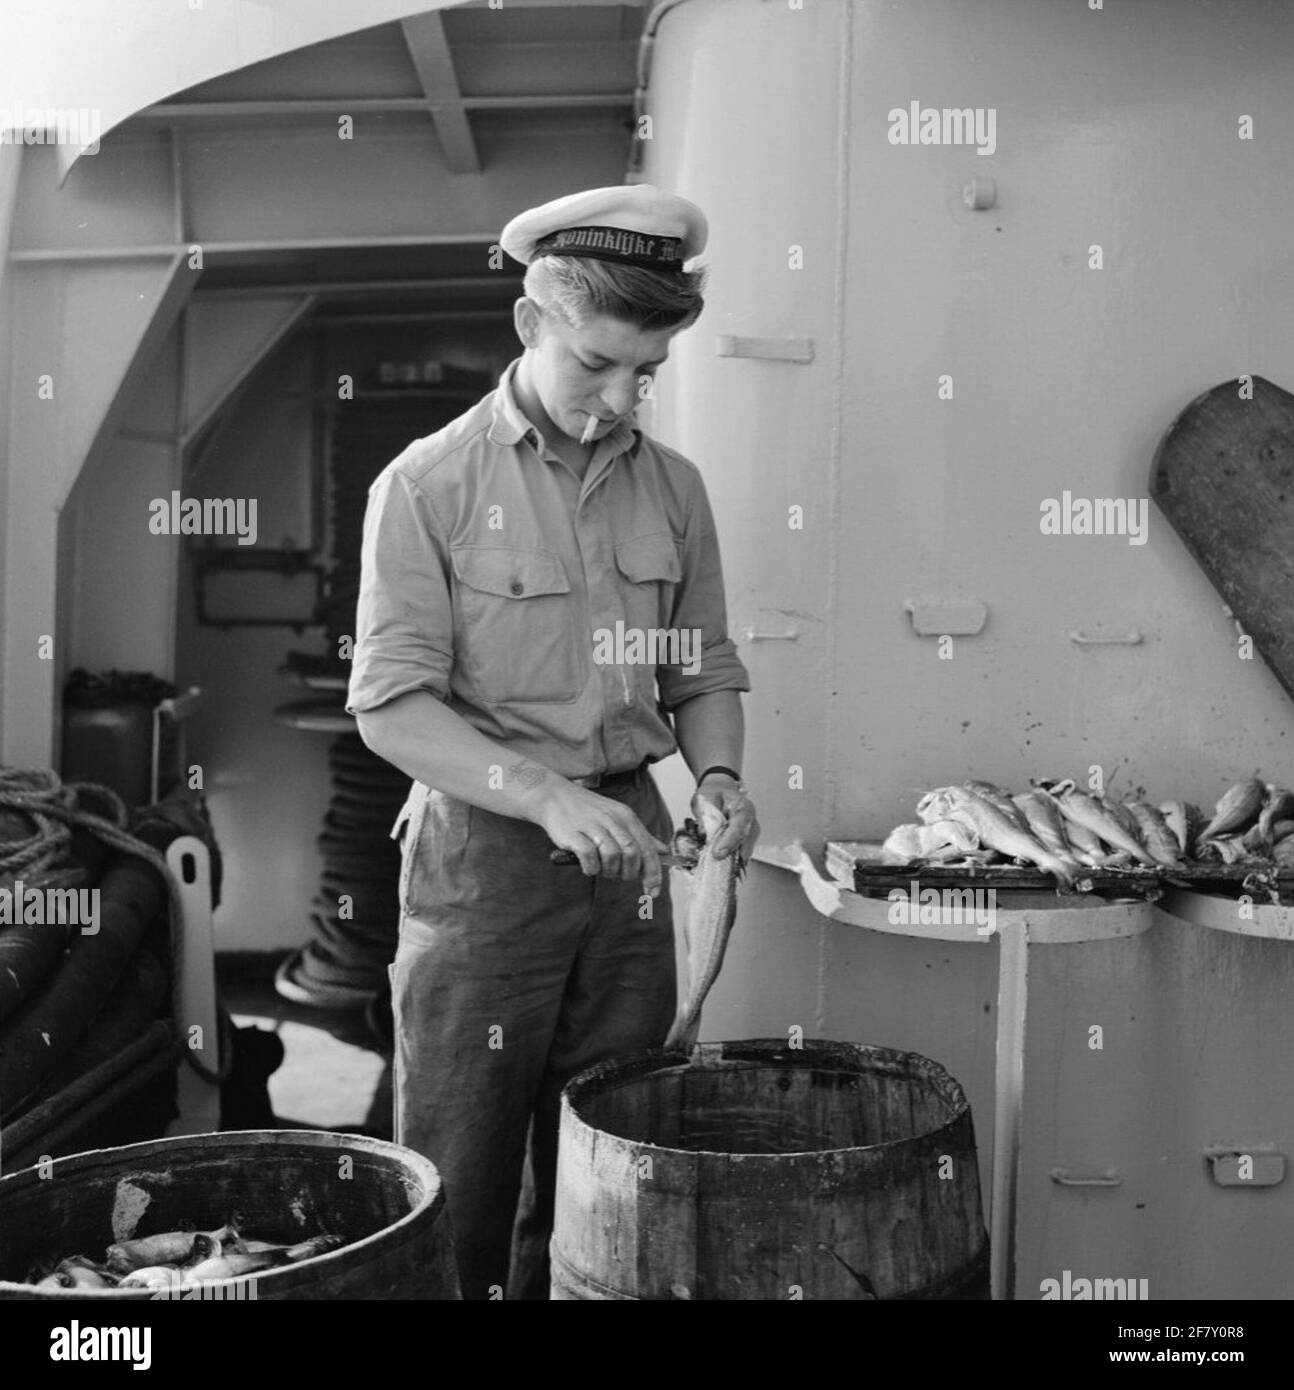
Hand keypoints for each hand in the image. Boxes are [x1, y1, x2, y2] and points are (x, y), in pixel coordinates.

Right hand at [535, 782, 670, 895]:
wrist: (554, 796)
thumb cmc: (588, 811)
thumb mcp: (618, 817)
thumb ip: (640, 835)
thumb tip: (664, 851)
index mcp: (626, 817)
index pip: (647, 848)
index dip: (653, 873)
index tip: (653, 891)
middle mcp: (612, 820)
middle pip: (632, 854)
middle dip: (629, 873)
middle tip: (619, 875)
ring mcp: (592, 826)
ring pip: (612, 856)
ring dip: (609, 871)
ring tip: (602, 869)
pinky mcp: (573, 833)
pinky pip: (589, 857)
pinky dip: (591, 868)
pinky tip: (588, 866)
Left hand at [691, 774, 758, 860]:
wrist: (719, 791)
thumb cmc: (714, 794)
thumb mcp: (705, 799)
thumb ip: (705, 817)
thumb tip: (705, 835)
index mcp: (743, 807)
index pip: (740, 826)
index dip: (730, 841)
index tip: (718, 853)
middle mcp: (751, 822)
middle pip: (746, 844)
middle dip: (730, 857)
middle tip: (714, 865)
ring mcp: (749, 835)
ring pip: (743, 853)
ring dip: (729, 862)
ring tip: (713, 868)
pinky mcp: (744, 844)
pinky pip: (738, 857)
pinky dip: (728, 863)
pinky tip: (716, 867)